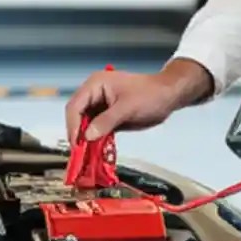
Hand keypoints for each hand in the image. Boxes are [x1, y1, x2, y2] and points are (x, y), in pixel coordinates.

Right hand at [64, 59, 212, 142]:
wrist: (168, 95)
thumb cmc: (151, 94)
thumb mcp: (128, 108)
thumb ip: (106, 121)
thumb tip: (87, 136)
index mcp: (96, 84)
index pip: (75, 106)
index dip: (73, 126)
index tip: (76, 144)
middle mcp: (95, 93)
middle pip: (77, 116)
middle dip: (78, 134)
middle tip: (80, 153)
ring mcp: (101, 105)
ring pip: (85, 125)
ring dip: (86, 139)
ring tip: (86, 155)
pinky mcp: (108, 116)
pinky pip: (96, 129)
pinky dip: (95, 140)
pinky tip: (96, 151)